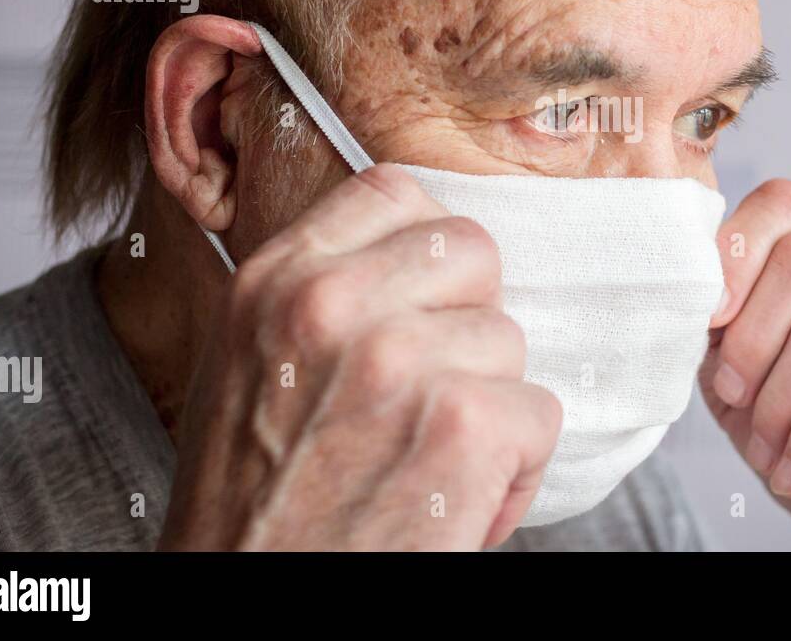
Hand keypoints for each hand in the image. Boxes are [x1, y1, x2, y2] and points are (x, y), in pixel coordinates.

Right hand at [159, 164, 561, 550]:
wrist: (251, 604)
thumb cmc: (254, 502)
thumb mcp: (253, 363)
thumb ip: (323, 293)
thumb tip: (418, 256)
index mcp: (276, 280)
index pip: (392, 192)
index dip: (422, 246)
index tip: (419, 298)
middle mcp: (330, 304)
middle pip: (469, 248)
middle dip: (466, 318)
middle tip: (429, 386)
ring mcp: (400, 359)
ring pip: (508, 338)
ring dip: (486, 404)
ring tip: (426, 457)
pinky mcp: (464, 424)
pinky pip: (539, 412)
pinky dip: (514, 469)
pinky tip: (452, 498)